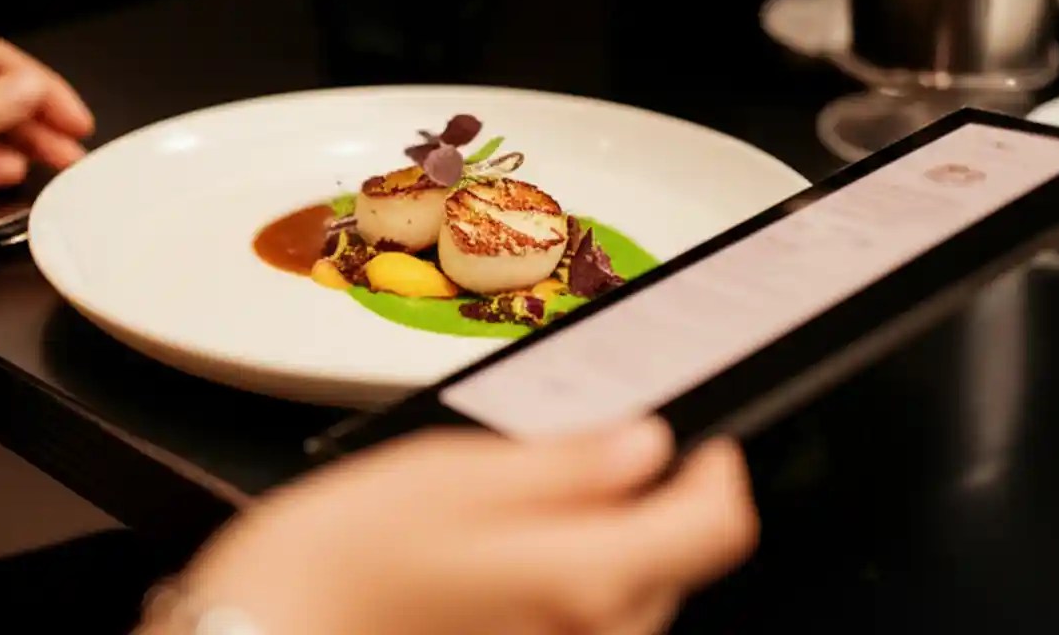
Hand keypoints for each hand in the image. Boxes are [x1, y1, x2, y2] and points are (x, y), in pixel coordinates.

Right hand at [148, 419, 758, 634]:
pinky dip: (567, 592)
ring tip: (515, 517)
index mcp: (585, 576)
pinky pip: (584, 632)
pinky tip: (498, 571)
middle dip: (650, 507)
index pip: (717, 525)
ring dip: (606, 550)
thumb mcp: (455, 472)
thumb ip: (568, 464)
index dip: (720, 471)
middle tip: (581, 464)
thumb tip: (643, 446)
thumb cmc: (338, 564)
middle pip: (674, 564)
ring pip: (631, 601)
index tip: (700, 443)